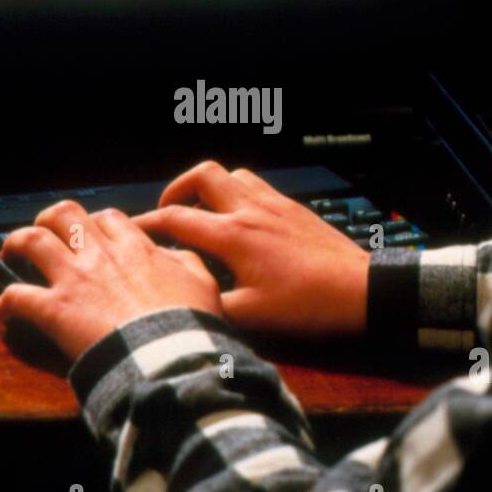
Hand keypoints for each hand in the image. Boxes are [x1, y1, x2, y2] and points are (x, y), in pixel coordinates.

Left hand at [0, 200, 222, 360]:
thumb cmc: (188, 326)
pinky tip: (6, 310)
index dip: (96, 224)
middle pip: (64, 214)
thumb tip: (175, 257)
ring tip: (12, 254)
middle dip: (50, 221)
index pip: (109, 218)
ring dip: (17, 244)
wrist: (171, 357)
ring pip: (32, 240)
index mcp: (136, 248)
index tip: (94, 236)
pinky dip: (7, 302)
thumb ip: (185, 263)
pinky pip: (17, 296)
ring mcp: (75, 279)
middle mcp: (101, 256)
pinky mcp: (55, 310)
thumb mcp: (202, 283)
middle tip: (46, 234)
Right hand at [133, 161, 369, 336]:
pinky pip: (256, 186)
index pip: (177, 219)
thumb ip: (212, 306)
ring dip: (209, 187)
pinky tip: (240, 219)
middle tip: (168, 214)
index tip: (130, 231)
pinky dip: (237, 192)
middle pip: (202, 176)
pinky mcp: (293, 208)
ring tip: (202, 212)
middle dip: (176, 190)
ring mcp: (274, 205)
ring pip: (231, 175)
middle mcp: (250, 210)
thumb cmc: (307, 306)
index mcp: (234, 235)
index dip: (147, 224)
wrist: (362, 290)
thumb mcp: (252, 317)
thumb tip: (184, 304)